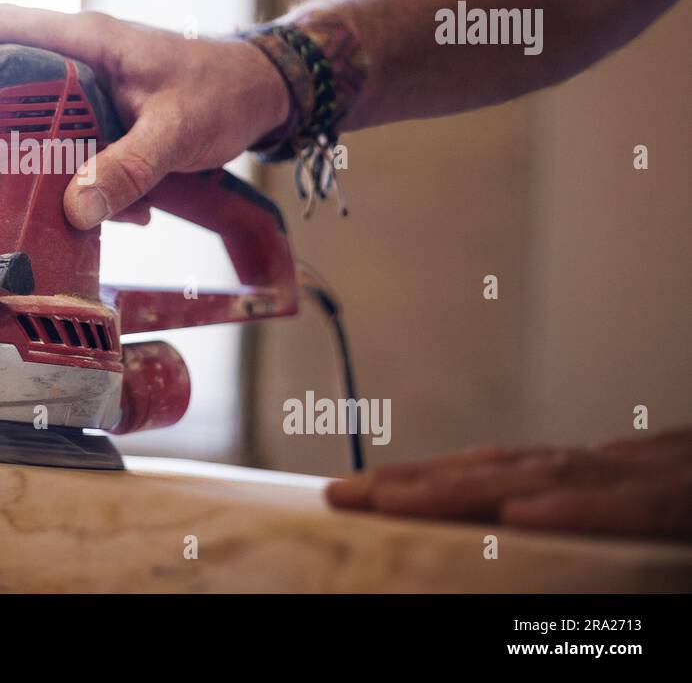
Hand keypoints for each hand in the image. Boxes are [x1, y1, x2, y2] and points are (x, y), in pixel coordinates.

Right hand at [0, 4, 289, 228]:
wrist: (262, 93)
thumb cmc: (223, 94)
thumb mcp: (177, 132)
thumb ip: (131, 167)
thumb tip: (75, 208)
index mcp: (88, 40)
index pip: (3, 25)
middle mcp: (80, 54)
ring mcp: (88, 81)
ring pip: (25, 101)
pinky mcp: (99, 110)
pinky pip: (58, 131)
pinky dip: (45, 159)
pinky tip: (46, 193)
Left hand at [325, 427, 691, 541]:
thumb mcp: (652, 511)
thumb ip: (595, 516)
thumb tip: (523, 528)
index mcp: (598, 473)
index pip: (497, 471)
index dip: (427, 477)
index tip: (361, 489)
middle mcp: (609, 466)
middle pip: (495, 470)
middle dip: (414, 482)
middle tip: (338, 493)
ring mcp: (650, 475)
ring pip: (542, 478)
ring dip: (458, 487)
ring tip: (387, 499)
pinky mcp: (687, 495)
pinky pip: (630, 504)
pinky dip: (574, 505)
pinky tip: (520, 516)